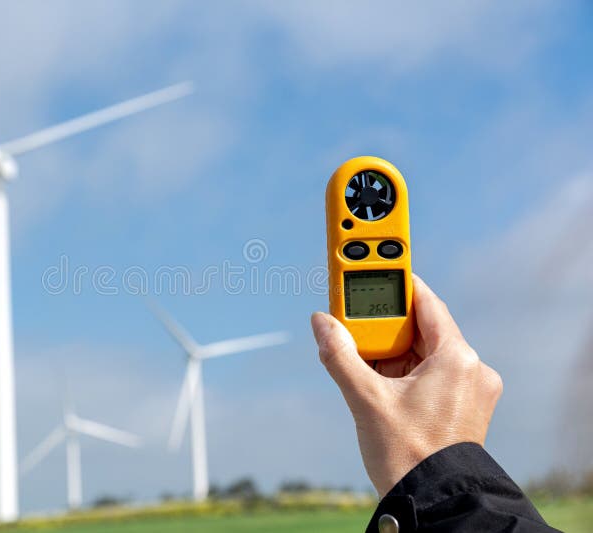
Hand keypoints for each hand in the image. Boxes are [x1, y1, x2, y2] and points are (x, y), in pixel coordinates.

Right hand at [311, 275, 502, 495]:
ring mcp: (472, 391)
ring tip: (362, 356)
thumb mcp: (365, 399)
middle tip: (356, 320)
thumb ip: (340, 355)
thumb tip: (321, 322)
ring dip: (394, 352)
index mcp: (458, 359)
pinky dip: (407, 371)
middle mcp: (473, 370)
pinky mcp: (466, 409)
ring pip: (427, 354)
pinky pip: (433, 376)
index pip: (426, 303)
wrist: (434, 503)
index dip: (397, 285)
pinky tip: (381, 380)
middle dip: (387, 325)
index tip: (375, 269)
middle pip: (423, 330)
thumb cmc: (407, 454)